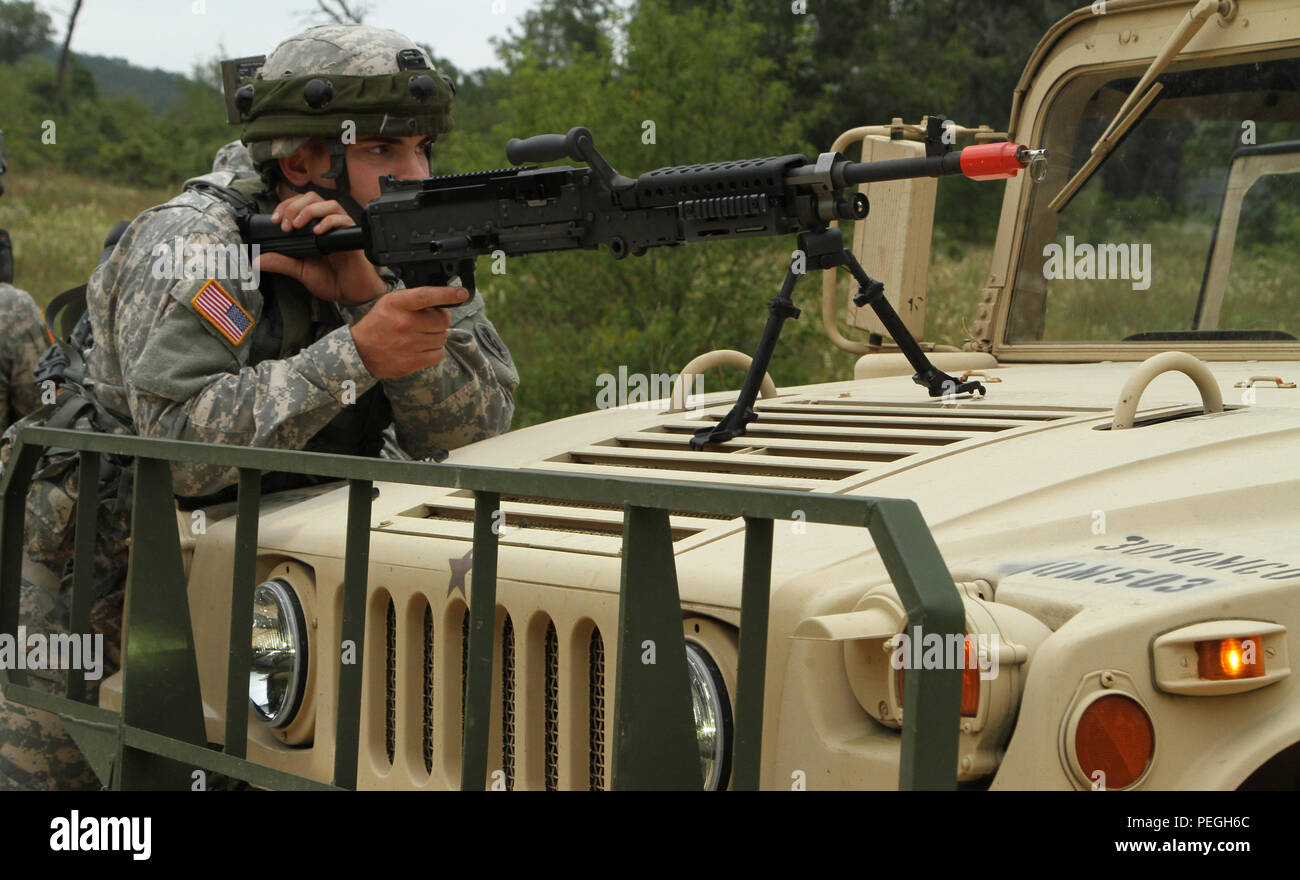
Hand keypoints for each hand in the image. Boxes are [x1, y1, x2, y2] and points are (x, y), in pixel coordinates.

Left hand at [254, 192, 386, 305]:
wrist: (351, 294)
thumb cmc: (332, 281)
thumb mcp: (299, 271)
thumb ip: (280, 262)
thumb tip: (257, 261)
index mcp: (314, 227)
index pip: (299, 204)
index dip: (285, 206)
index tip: (275, 220)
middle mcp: (328, 224)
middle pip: (312, 197)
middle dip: (295, 206)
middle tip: (286, 225)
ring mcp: (341, 228)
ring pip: (328, 204)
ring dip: (309, 211)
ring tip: (298, 226)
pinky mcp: (351, 236)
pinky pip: (343, 220)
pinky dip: (329, 222)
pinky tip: (318, 232)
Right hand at [350, 285, 469, 377]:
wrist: (360, 351)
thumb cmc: (379, 323)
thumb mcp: (391, 302)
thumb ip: (414, 299)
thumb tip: (443, 299)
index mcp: (398, 304)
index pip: (427, 296)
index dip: (447, 294)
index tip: (461, 294)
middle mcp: (404, 323)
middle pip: (443, 320)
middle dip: (441, 320)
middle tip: (431, 322)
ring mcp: (408, 344)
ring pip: (442, 338)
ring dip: (437, 336)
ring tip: (422, 335)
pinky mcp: (411, 361)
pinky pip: (438, 354)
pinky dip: (435, 351)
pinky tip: (423, 347)